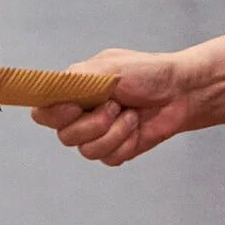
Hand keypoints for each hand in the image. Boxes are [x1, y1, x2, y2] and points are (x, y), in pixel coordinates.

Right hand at [32, 49, 200, 166]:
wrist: (181, 92)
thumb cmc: (148, 73)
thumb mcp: (109, 67)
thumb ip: (76, 79)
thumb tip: (51, 88)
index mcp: (73, 92)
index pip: (43, 112)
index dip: (55, 115)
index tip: (75, 106)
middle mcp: (81, 115)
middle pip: (65, 136)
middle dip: (94, 123)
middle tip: (115, 105)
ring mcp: (97, 135)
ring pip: (87, 150)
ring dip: (114, 132)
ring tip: (130, 114)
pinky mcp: (115, 150)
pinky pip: (108, 158)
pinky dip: (126, 142)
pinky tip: (136, 127)